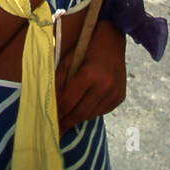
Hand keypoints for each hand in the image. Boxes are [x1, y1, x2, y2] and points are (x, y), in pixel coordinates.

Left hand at [55, 21, 125, 135]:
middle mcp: (105, 86)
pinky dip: (90, 112)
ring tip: (66, 120)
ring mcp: (115, 93)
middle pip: (80, 113)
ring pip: (91, 115)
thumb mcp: (68, 60)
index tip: (48, 121)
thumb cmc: (85, 48)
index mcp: (89, 75)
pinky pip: (101, 111)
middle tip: (56, 129)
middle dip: (66, 121)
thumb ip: (58, 81)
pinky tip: (83, 108)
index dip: (57, 113)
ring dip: (77, 118)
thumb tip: (50, 104)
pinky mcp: (120, 97)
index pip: (68, 102)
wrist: (112, 40)